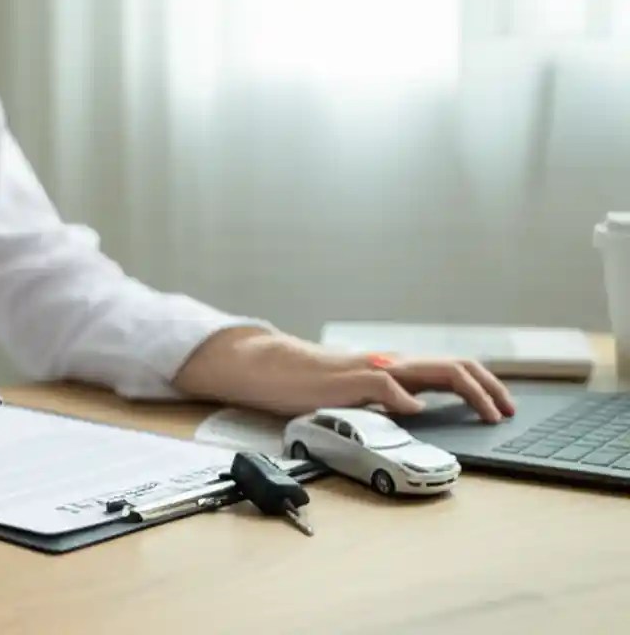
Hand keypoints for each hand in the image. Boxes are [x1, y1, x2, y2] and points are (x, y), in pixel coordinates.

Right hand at [173, 328, 514, 421]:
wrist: (272, 368)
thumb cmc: (310, 385)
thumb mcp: (358, 395)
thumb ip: (387, 401)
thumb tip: (419, 413)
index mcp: (395, 370)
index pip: (451, 370)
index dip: (484, 386)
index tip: (503, 407)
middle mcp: (392, 365)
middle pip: (455, 366)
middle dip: (490, 388)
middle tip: (508, 412)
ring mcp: (373, 371)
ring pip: (434, 370)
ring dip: (468, 391)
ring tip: (486, 414)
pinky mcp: (350, 381)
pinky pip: (385, 386)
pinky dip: (406, 398)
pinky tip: (417, 412)